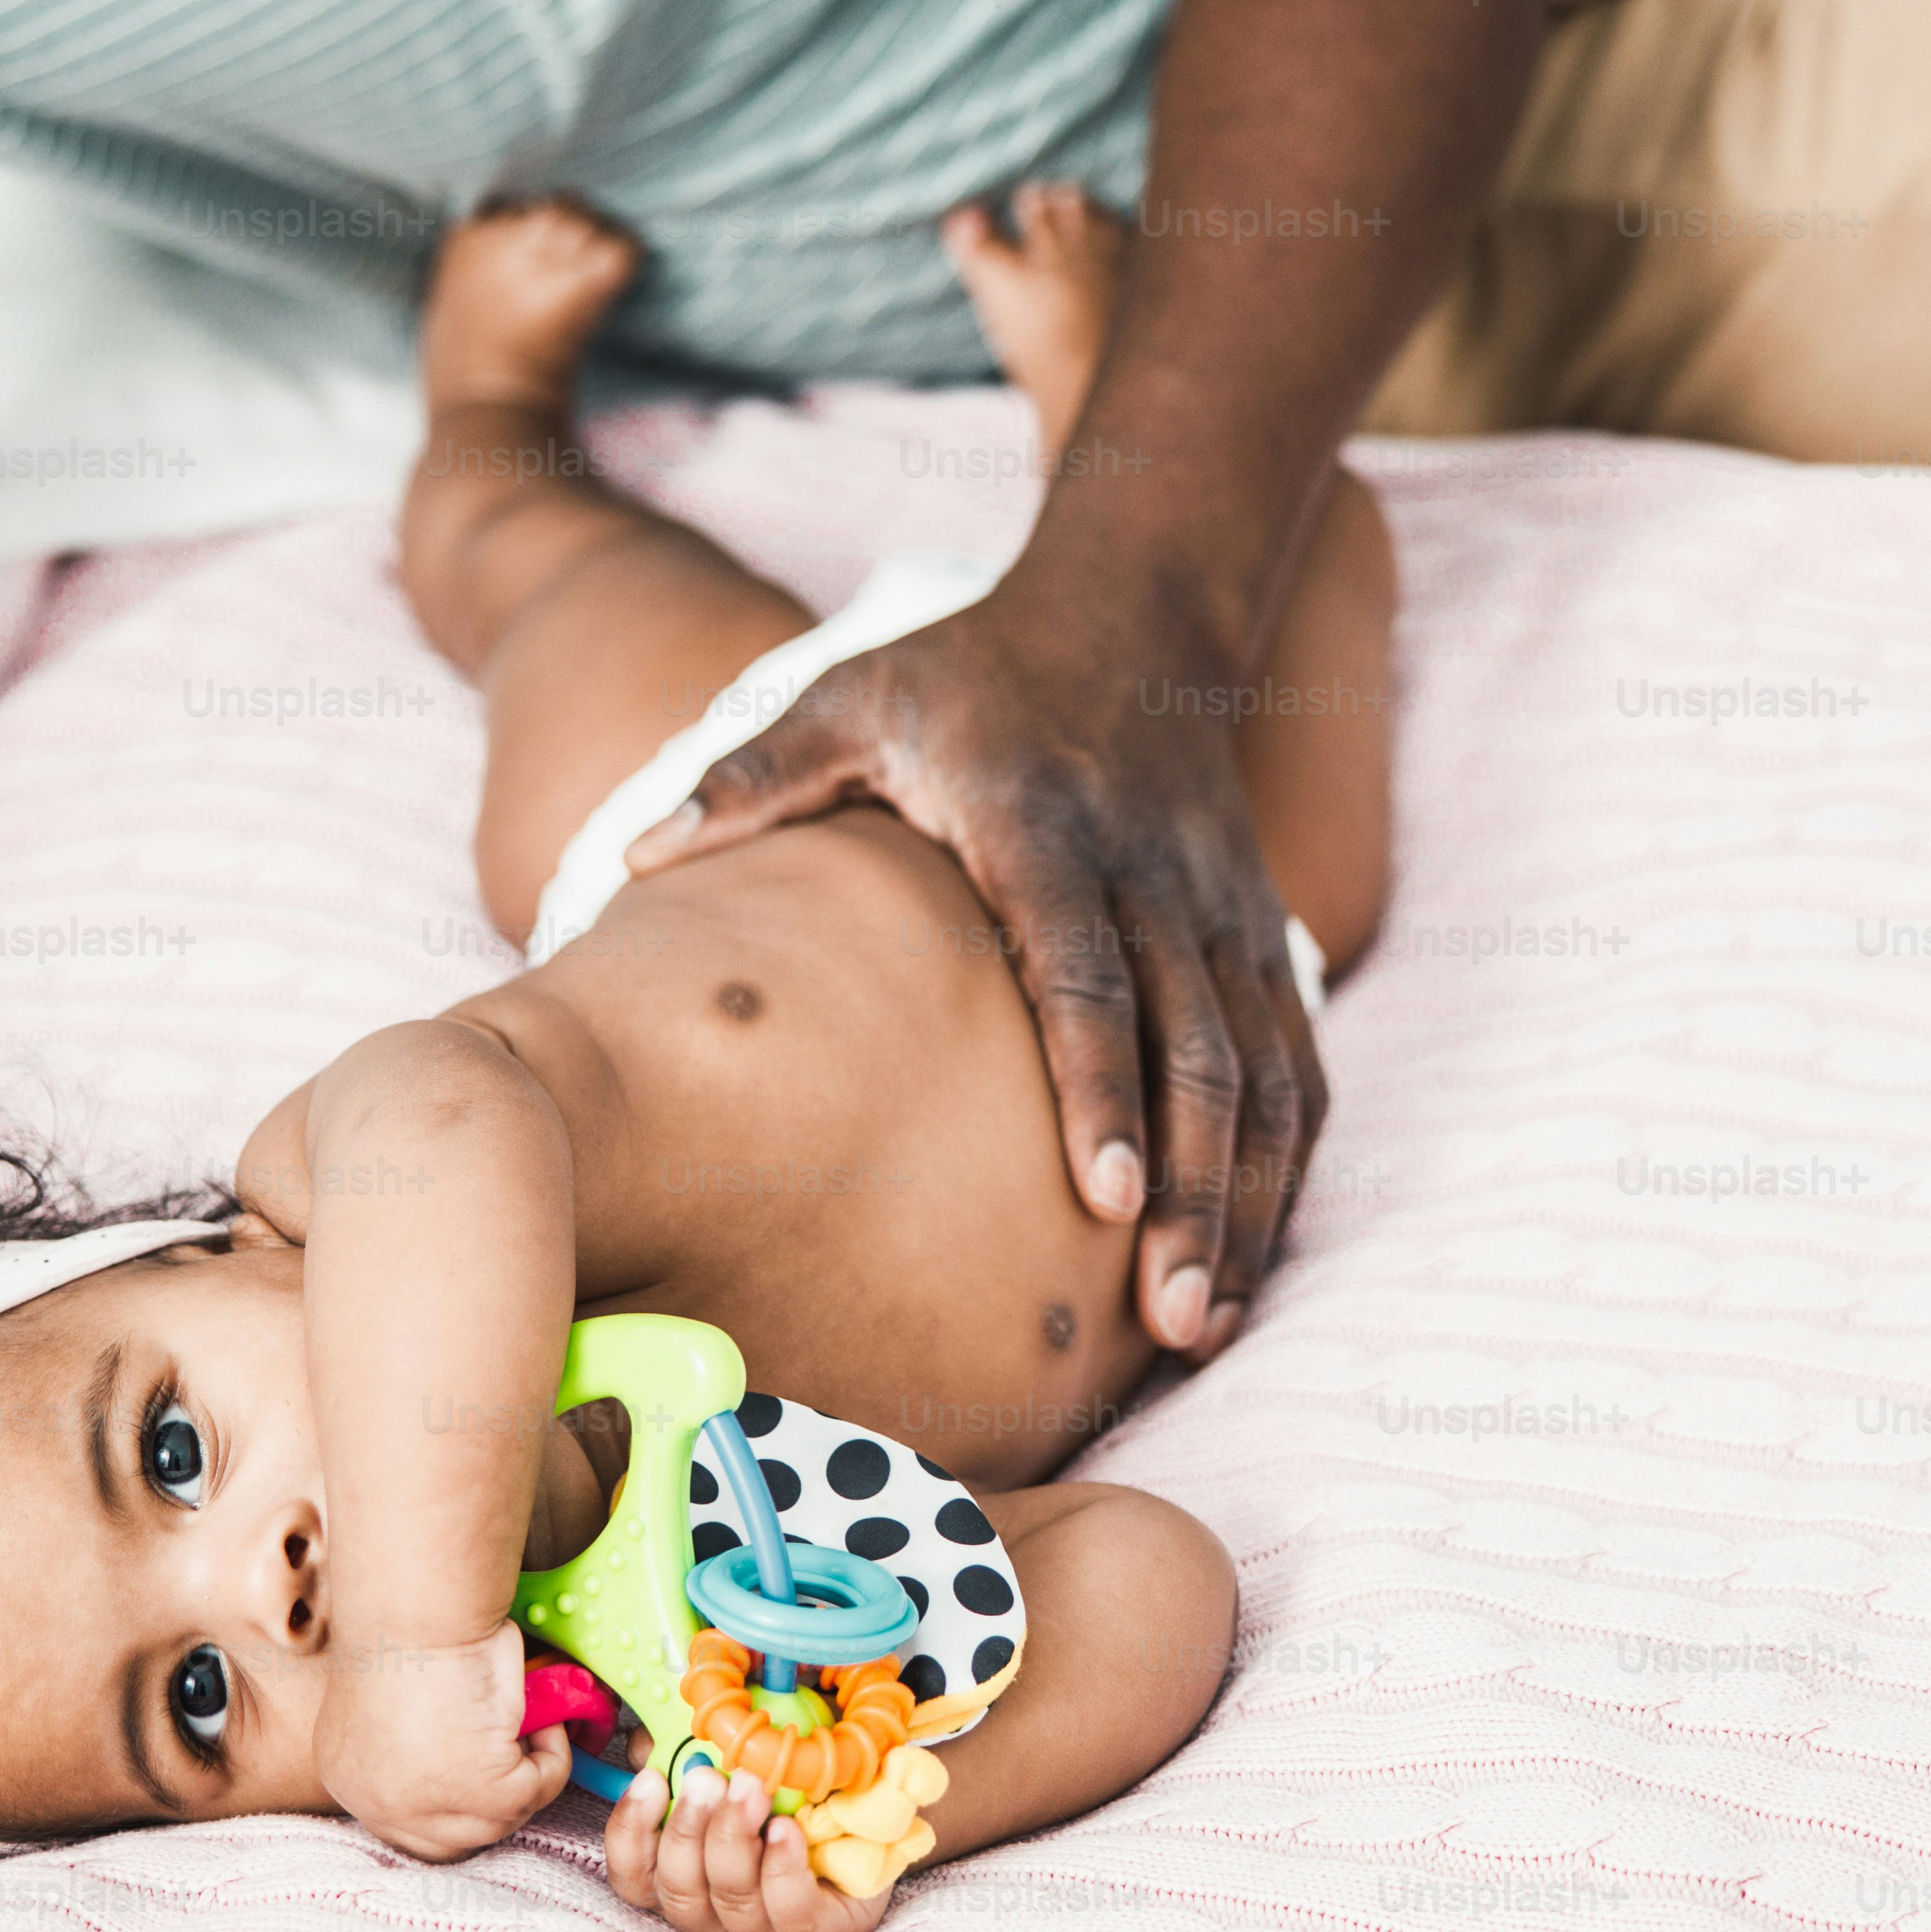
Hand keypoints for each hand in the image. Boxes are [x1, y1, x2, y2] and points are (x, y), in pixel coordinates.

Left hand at [315, 1621, 574, 1861]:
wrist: (417, 1610)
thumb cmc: (403, 1630)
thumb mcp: (389, 1707)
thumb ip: (411, 1747)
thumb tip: (466, 1758)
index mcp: (350, 1780)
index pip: (405, 1830)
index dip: (452, 1808)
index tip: (486, 1773)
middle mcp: (381, 1807)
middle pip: (453, 1842)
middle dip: (491, 1803)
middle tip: (518, 1752)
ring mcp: (431, 1809)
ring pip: (502, 1820)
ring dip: (524, 1772)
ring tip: (527, 1720)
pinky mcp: (485, 1796)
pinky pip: (539, 1789)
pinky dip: (551, 1753)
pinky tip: (537, 1716)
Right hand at [599, 1765, 893, 1931]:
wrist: (869, 1834)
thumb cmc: (788, 1804)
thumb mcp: (734, 1775)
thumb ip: (687, 1756)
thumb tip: (650, 1737)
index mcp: (687, 1880)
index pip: (635, 1875)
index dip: (631, 1831)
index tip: (651, 1779)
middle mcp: (715, 1915)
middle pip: (679, 1888)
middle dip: (687, 1829)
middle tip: (707, 1777)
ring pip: (731, 1898)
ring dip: (733, 1837)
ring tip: (750, 1786)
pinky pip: (791, 1911)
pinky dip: (782, 1869)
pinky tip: (786, 1829)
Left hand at [623, 592, 1321, 1354]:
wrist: (1136, 611)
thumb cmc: (969, 674)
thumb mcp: (852, 695)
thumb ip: (754, 776)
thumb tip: (637, 859)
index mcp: (1045, 829)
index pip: (1084, 974)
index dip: (1100, 1086)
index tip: (1103, 1196)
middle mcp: (1153, 878)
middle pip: (1192, 1050)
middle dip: (1193, 1188)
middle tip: (1175, 1316)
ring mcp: (1223, 911)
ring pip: (1258, 1072)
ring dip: (1245, 1198)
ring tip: (1209, 1320)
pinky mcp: (1264, 934)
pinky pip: (1294, 1063)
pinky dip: (1286, 1163)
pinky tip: (1256, 1256)